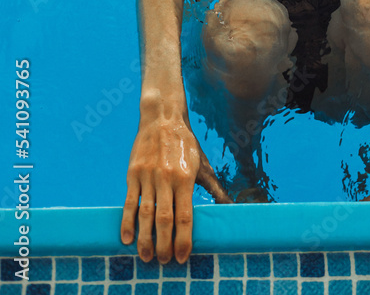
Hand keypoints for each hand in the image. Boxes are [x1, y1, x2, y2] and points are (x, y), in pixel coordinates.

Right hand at [121, 113, 230, 263]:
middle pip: (164, 218)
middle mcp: (166, 178)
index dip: (184, 238)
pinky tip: (128, 238)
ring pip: (145, 213)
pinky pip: (129, 202)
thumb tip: (230, 208)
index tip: (183, 256)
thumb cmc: (186, 144)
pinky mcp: (133, 174)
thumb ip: (215, 188)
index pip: (185, 215)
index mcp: (185, 177)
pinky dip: (127, 221)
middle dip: (164, 244)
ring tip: (146, 256)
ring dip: (145, 238)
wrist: (162, 118)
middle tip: (164, 262)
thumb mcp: (203, 164)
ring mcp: (148, 176)